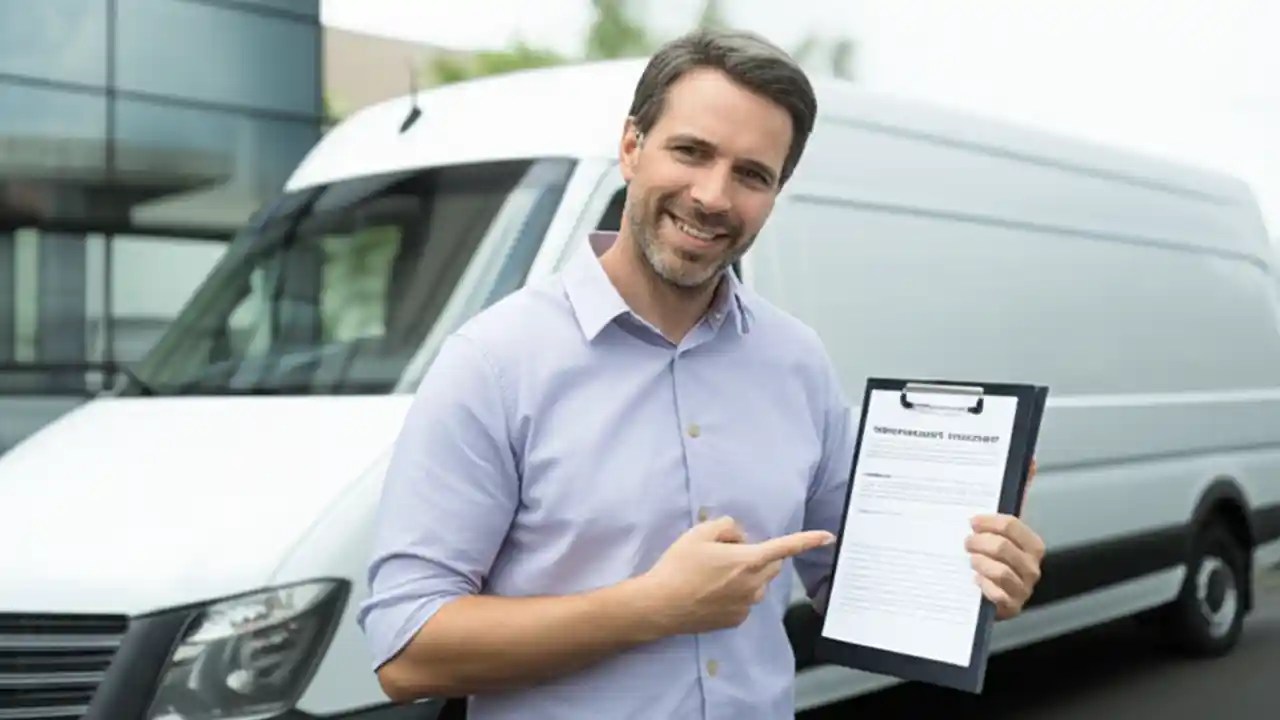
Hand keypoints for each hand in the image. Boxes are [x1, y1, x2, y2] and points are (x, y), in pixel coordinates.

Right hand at [640, 516, 834, 634]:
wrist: (660, 605)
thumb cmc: (679, 566)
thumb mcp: (699, 534)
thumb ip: (726, 527)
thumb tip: (739, 537)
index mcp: (749, 560)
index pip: (786, 547)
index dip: (809, 540)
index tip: (829, 537)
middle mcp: (754, 585)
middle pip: (773, 565)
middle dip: (761, 555)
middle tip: (729, 552)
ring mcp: (746, 606)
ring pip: (759, 584)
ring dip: (748, 575)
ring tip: (715, 574)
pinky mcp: (736, 620)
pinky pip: (745, 601)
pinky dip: (736, 593)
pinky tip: (711, 592)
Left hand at [968, 458, 1044, 619]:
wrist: (985, 591)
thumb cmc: (993, 555)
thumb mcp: (1002, 526)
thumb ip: (1016, 493)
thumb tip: (1029, 459)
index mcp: (1032, 544)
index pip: (1011, 525)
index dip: (987, 522)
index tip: (971, 521)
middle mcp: (1031, 567)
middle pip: (1002, 548)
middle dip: (978, 543)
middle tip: (965, 542)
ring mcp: (1023, 589)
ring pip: (999, 571)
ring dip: (978, 562)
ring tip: (969, 559)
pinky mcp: (1011, 608)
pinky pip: (997, 596)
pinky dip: (983, 586)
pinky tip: (974, 580)